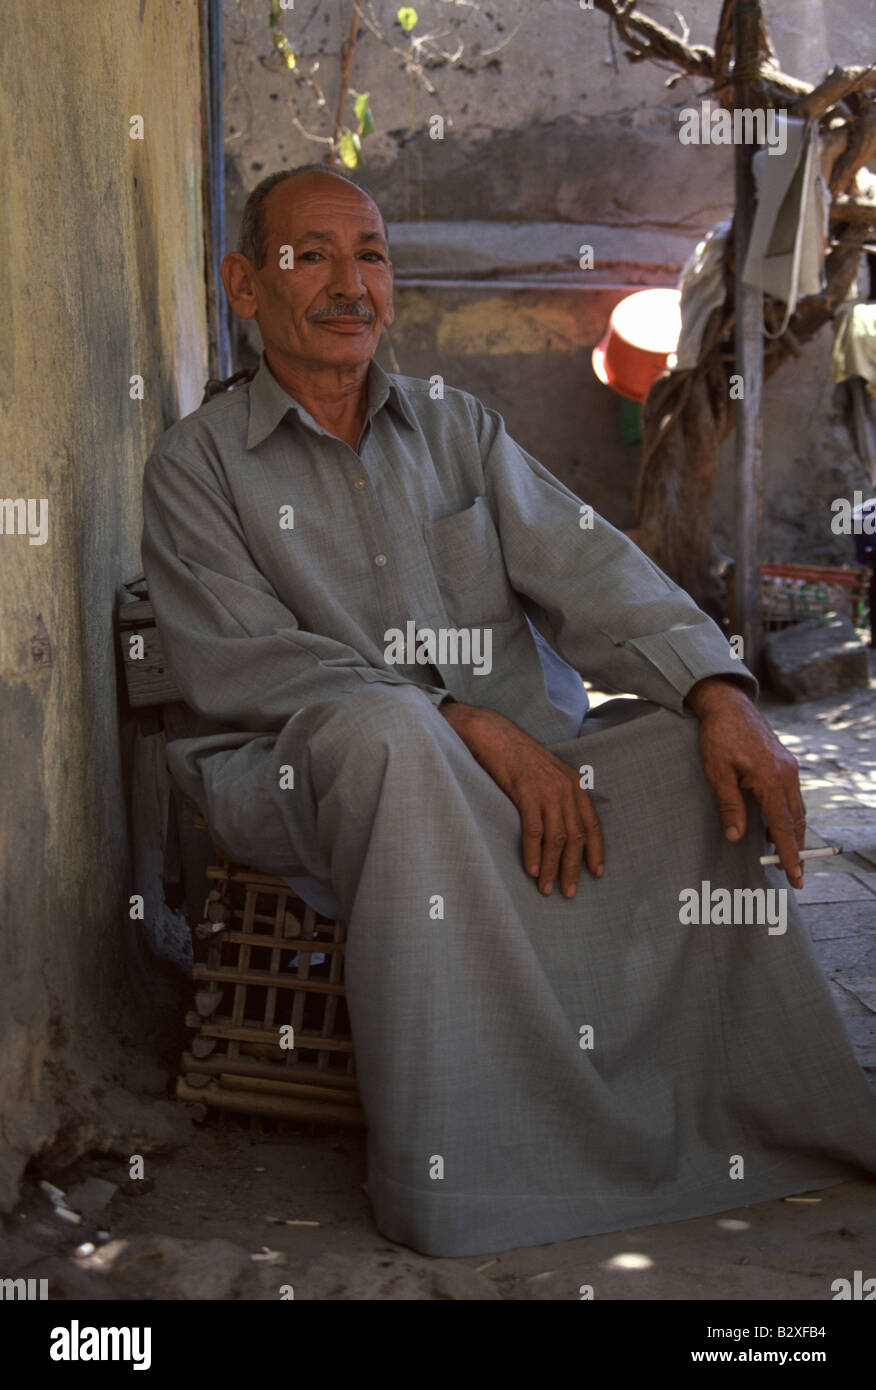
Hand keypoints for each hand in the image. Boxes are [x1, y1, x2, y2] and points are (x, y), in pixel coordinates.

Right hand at [439, 701, 603, 896]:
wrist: (494, 735)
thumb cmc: (516, 757)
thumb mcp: (547, 774)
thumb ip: (558, 797)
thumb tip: (561, 829)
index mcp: (574, 784)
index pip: (592, 823)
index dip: (595, 850)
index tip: (596, 873)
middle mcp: (566, 788)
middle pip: (576, 836)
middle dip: (572, 867)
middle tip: (569, 891)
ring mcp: (548, 790)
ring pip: (557, 838)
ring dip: (552, 866)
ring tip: (547, 887)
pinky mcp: (527, 793)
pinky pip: (534, 831)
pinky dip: (534, 853)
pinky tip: (532, 870)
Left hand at [684, 677, 804, 887]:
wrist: (727, 704)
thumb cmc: (718, 737)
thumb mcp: (717, 773)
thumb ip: (729, 806)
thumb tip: (736, 837)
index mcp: (771, 779)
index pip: (783, 826)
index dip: (789, 853)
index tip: (795, 875)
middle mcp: (786, 774)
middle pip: (796, 820)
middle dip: (795, 848)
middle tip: (792, 872)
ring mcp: (789, 767)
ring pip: (797, 809)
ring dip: (791, 832)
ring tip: (783, 852)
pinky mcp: (785, 763)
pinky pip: (792, 795)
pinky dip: (788, 814)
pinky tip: (775, 823)